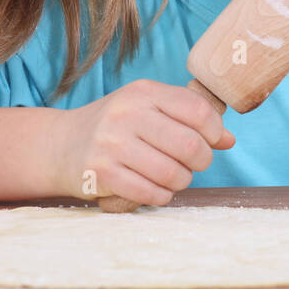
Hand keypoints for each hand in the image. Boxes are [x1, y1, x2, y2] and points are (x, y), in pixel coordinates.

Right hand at [54, 79, 234, 204]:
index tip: (212, 141)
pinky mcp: (101, 173)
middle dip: (201, 161)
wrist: (60, 145)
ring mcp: (111, 143)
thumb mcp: (149, 110)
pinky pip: (150, 193)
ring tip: (173, 178)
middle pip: (190, 145)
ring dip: (181, 181)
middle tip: (193, 164)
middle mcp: (127, 114)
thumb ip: (188, 119)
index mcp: (144, 92)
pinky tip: (156, 189)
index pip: (197, 109)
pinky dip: (161, 196)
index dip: (214, 130)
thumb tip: (229, 139)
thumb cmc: (116, 127)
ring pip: (172, 173)